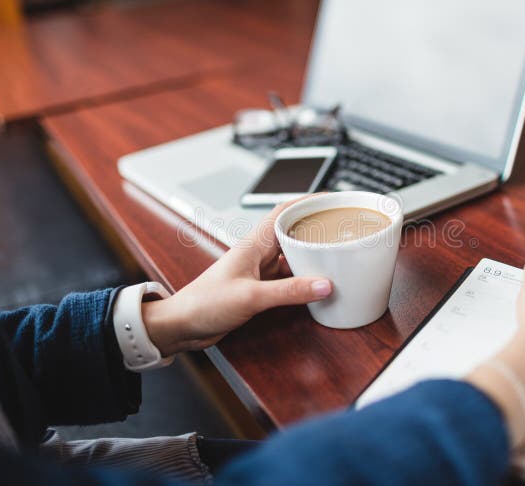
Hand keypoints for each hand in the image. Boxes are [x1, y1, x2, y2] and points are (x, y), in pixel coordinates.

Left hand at [141, 199, 332, 354]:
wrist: (182, 325)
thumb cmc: (204, 303)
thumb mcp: (251, 296)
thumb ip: (289, 291)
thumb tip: (324, 285)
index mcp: (254, 243)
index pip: (284, 210)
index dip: (308, 201)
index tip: (331, 199)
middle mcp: (258, 253)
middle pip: (293, 232)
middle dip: (316, 228)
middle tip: (342, 230)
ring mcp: (258, 270)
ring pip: (292, 255)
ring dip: (311, 255)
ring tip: (336, 256)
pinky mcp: (259, 288)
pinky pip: (287, 277)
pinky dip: (303, 278)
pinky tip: (315, 284)